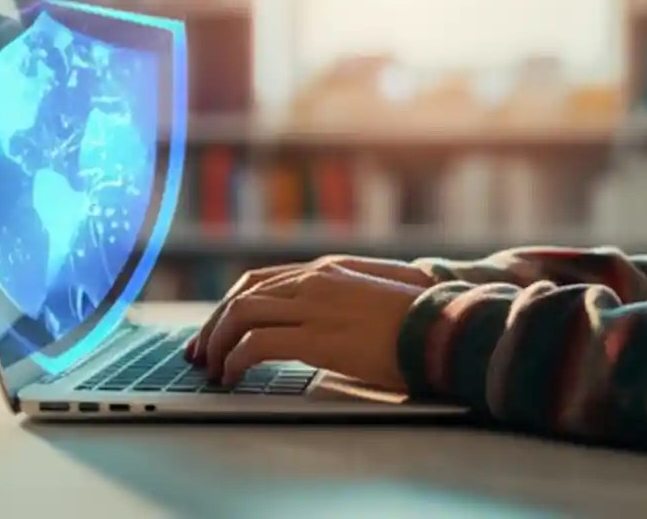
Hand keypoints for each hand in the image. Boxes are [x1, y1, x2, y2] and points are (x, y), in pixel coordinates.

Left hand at [188, 257, 432, 388]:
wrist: (446, 329)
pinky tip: (233, 377)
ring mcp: (315, 305)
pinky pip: (257, 345)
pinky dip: (235, 361)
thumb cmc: (421, 321)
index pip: (259, 280)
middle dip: (213, 325)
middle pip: (242, 294)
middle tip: (200, 354)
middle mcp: (315, 280)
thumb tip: (326, 320)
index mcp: (327, 270)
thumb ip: (344, 299)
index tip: (214, 331)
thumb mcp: (377, 298)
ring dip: (219, 343)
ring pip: (241, 314)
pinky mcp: (318, 337)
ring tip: (214, 370)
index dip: (229, 306)